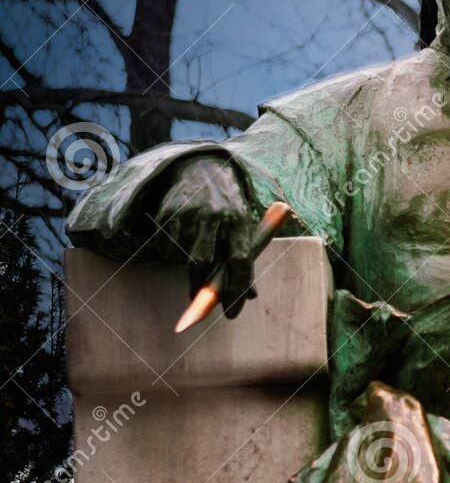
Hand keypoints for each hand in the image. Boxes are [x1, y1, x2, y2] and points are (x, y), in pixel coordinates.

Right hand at [153, 157, 258, 317]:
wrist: (202, 168)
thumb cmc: (229, 207)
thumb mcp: (243, 227)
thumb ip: (245, 259)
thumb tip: (249, 297)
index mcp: (240, 220)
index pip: (240, 260)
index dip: (236, 289)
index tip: (231, 313)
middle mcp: (214, 216)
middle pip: (202, 263)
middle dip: (200, 289)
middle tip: (199, 304)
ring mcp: (189, 212)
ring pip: (183, 257)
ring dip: (188, 268)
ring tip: (195, 252)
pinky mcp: (168, 212)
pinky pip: (168, 246)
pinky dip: (174, 252)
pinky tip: (182, 239)